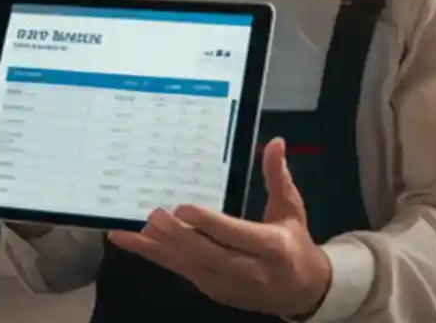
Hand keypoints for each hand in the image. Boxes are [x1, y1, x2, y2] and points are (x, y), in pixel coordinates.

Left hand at [108, 138, 331, 318]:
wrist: (301, 293)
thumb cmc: (294, 246)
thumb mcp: (291, 210)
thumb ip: (278, 177)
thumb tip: (276, 143)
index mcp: (272, 247)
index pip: (236, 235)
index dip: (209, 223)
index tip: (184, 207)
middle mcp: (249, 270)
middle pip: (208, 254)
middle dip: (178, 236)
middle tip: (155, 215)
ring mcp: (228, 284)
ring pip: (189, 266)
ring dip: (160, 249)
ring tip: (135, 230)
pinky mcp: (212, 290)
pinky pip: (181, 271)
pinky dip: (157, 256)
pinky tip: (134, 243)